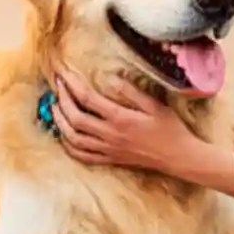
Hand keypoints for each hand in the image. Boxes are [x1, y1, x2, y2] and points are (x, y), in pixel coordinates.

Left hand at [51, 67, 201, 171]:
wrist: (179, 157)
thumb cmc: (170, 129)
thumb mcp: (155, 105)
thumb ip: (130, 92)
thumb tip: (110, 78)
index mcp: (120, 119)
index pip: (87, 99)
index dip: (72, 85)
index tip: (64, 74)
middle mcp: (110, 135)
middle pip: (75, 118)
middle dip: (61, 100)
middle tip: (57, 86)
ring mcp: (108, 150)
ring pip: (74, 138)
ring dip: (60, 122)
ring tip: (54, 107)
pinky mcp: (110, 159)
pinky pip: (83, 156)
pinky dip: (69, 146)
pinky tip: (64, 135)